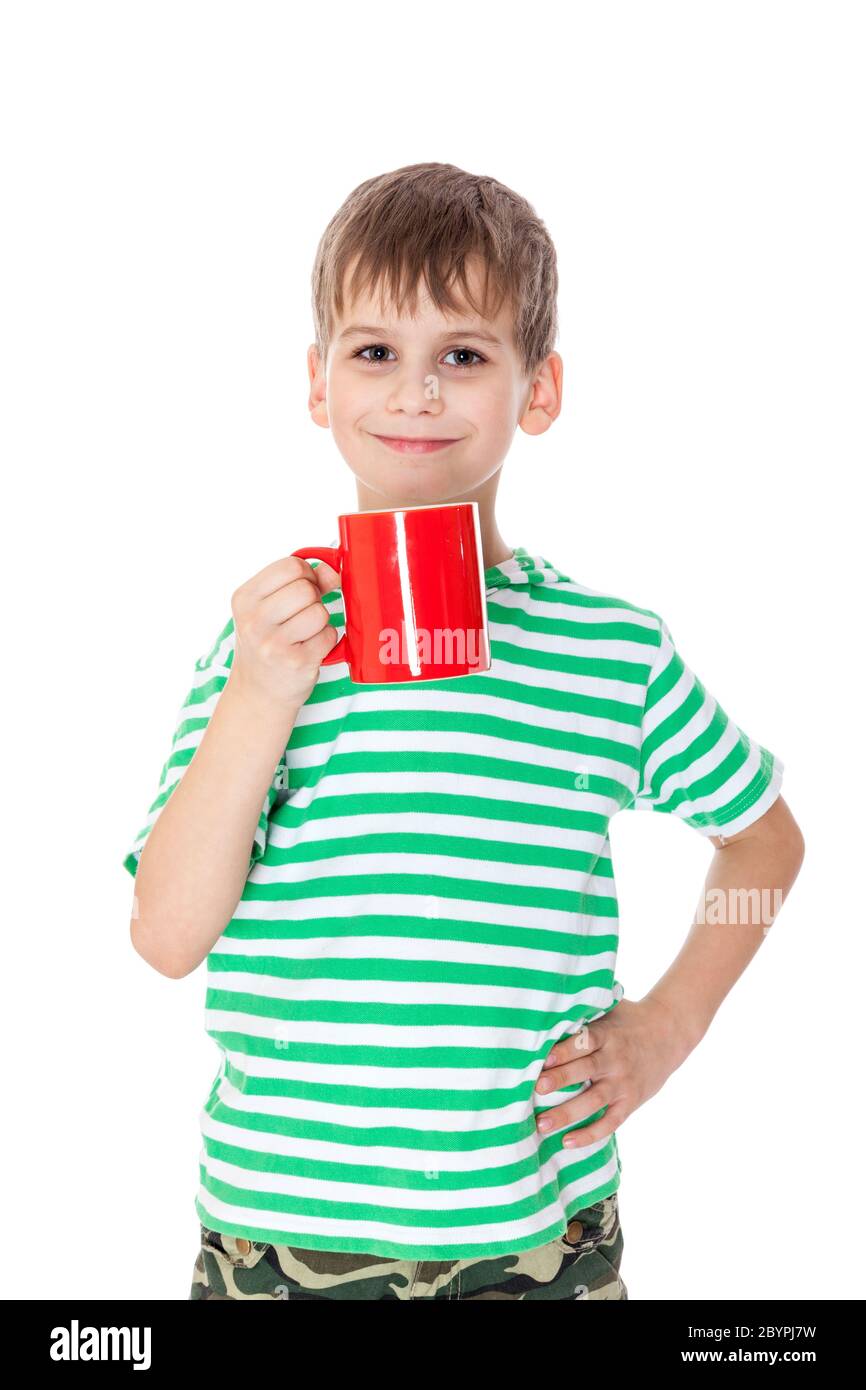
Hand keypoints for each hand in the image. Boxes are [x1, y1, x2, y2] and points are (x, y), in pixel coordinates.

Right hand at [227, 554, 341, 709]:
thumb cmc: (267, 642)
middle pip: (306, 588)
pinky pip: (329, 635)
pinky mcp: (296, 663)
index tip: (303, 588)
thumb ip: (299, 582)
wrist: (257, 692)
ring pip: (320, 612)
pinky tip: (310, 648)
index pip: (290, 566)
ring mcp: (274, 644)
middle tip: (303, 614)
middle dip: (314, 598)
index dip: (306, 574)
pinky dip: (327, 640)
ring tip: (305, 633)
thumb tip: (333, 572)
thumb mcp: (268, 608)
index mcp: (244, 598)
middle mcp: (254, 621)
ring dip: (321, 621)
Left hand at [533, 997, 694, 1147]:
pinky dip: (590, 1134)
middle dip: (560, 1080)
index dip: (565, 1050)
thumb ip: (585, 1010)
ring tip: (542, 1124)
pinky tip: (567, 1142)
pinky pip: (610, 1122)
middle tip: (535, 1089)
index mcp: (608, 1035)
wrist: (669, 1034)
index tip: (543, 1058)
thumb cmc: (629, 1019)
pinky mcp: (630, 1102)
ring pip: (593, 1101)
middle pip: (585, 1071)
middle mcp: (615, 1060)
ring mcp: (623, 1083)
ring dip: (567, 1114)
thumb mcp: (611, 1008)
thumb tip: (548, 1002)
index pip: (585, 1042)